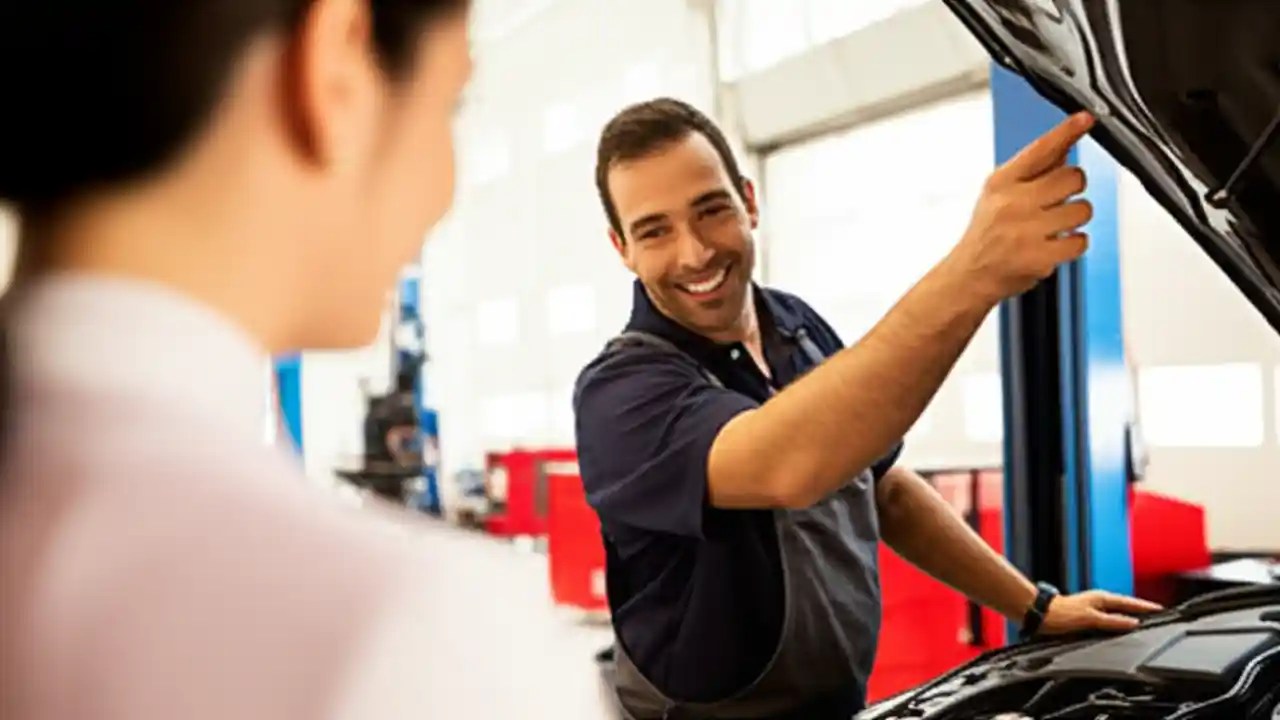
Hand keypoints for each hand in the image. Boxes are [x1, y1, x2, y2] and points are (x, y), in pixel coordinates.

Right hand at [946, 111, 1096, 304]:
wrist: (970, 276)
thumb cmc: (988, 232)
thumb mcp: (1000, 193)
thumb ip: (1034, 169)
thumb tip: (1066, 141)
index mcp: (1002, 182)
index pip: (1040, 149)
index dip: (1067, 132)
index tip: (1085, 118)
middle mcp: (1012, 203)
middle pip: (1073, 177)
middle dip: (1072, 189)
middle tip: (1056, 202)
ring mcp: (1026, 231)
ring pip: (1082, 210)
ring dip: (1074, 219)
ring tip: (1053, 226)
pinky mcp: (1039, 257)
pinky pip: (1081, 240)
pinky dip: (1073, 244)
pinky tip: (1055, 244)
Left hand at [1038, 589, 1163, 635]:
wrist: (1040, 616)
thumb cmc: (1061, 615)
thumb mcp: (1090, 619)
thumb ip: (1112, 621)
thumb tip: (1134, 623)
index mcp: (1102, 598)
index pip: (1131, 602)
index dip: (1146, 607)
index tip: (1161, 609)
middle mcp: (1099, 601)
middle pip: (1126, 606)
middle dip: (1141, 610)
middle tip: (1158, 615)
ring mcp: (1093, 608)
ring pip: (1117, 611)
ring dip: (1130, 616)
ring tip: (1144, 621)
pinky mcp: (1087, 616)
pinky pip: (1109, 618)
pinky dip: (1118, 622)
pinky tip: (1119, 628)